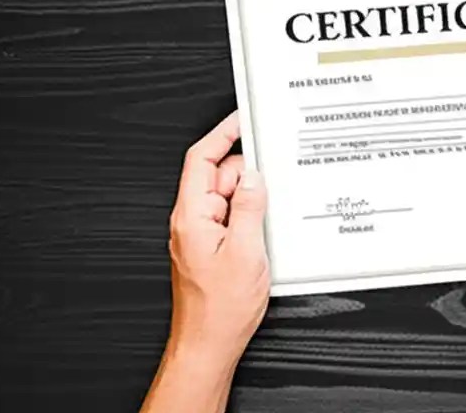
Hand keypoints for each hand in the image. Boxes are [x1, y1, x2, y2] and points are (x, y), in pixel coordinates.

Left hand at [166, 111, 269, 359]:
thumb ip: (249, 208)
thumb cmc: (219, 311)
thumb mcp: (245, 253)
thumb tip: (253, 176)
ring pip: (227, 198)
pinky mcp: (211, 248)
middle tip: (273, 176)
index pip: (200, 159)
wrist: (208, 346)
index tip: (242, 119)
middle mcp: (191, 222)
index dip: (221, 134)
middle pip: (218, 176)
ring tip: (267, 222)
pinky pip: (231, 219)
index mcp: (191, 216)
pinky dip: (248, 218)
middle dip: (246, 175)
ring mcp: (200, 235)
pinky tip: (263, 233)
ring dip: (249, 201)